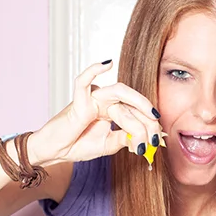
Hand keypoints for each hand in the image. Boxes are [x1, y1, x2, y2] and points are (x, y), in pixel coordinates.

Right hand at [30, 61, 163, 163]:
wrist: (57, 152)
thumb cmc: (78, 145)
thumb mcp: (109, 145)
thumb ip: (125, 139)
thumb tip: (145, 139)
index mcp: (114, 109)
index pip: (137, 110)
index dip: (151, 124)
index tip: (158, 141)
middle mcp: (106, 100)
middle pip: (133, 103)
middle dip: (148, 121)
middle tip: (155, 138)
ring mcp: (93, 98)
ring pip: (120, 94)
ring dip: (138, 106)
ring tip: (150, 118)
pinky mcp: (78, 100)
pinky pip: (84, 81)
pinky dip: (94, 70)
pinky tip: (106, 63)